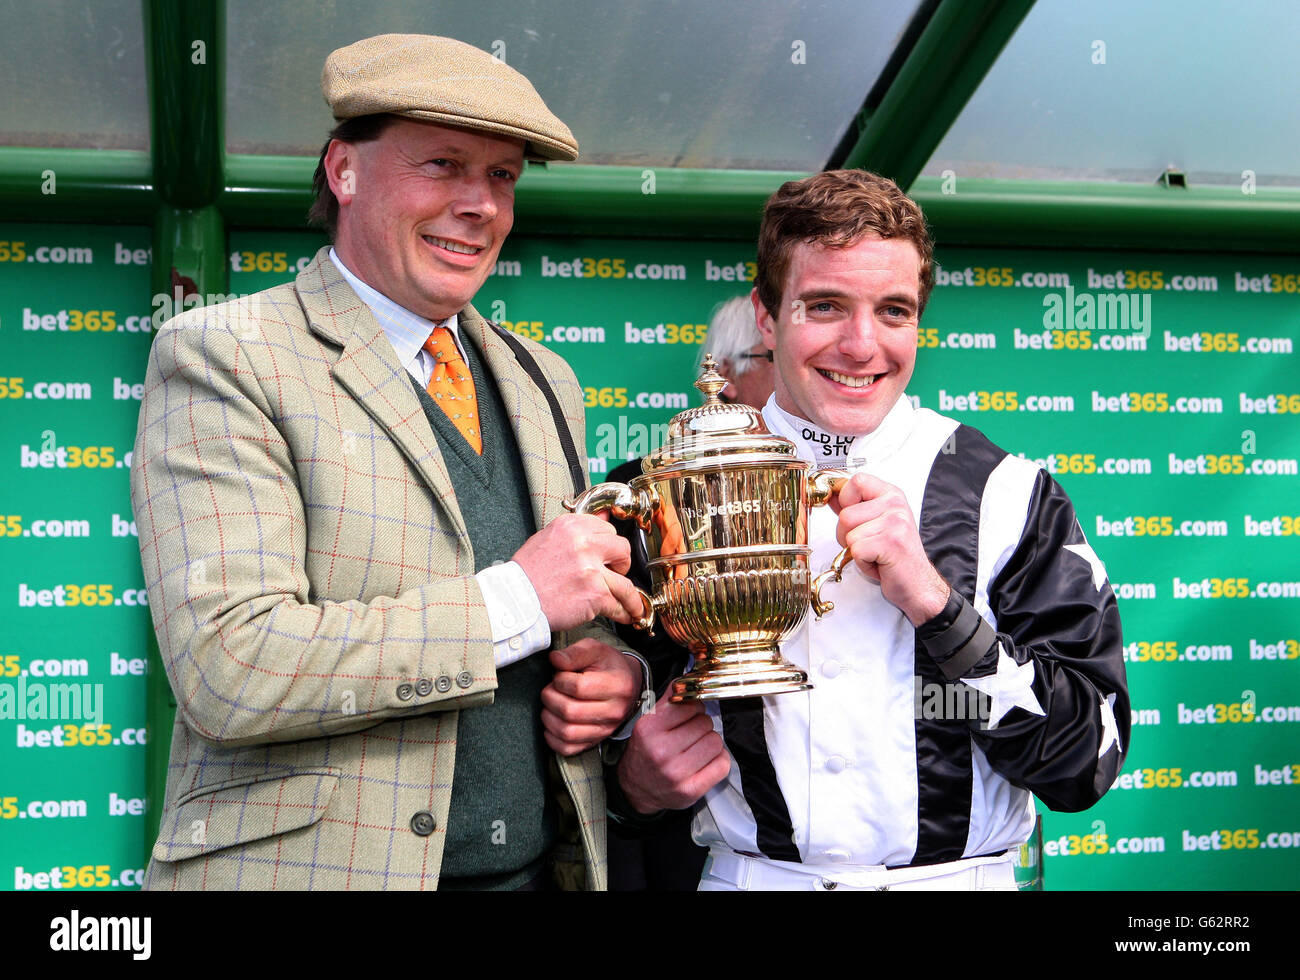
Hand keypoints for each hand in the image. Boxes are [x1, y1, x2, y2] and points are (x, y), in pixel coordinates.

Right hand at [513, 513, 643, 630]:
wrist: (514, 600)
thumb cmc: (526, 574)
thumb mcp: (547, 539)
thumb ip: (576, 531)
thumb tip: (604, 516)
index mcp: (571, 527)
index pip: (606, 528)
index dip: (607, 545)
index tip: (607, 555)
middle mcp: (584, 544)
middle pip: (622, 549)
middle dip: (621, 564)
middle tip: (614, 574)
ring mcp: (592, 570)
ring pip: (626, 582)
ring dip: (631, 597)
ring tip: (632, 605)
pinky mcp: (595, 594)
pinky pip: (618, 604)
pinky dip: (623, 612)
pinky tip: (624, 615)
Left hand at [540, 639, 643, 755]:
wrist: (627, 684)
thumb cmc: (608, 665)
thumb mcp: (595, 649)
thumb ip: (574, 652)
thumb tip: (555, 660)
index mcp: (618, 685)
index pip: (578, 687)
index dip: (560, 679)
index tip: (560, 675)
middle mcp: (614, 711)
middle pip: (570, 712)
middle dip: (550, 697)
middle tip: (550, 689)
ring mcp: (605, 730)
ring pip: (567, 733)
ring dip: (549, 717)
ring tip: (550, 704)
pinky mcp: (595, 741)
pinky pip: (567, 749)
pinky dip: (552, 738)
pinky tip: (553, 722)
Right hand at [616, 691, 730, 813]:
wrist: (635, 790)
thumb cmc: (645, 752)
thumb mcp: (648, 723)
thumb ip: (669, 700)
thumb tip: (689, 678)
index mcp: (649, 729)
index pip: (690, 706)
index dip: (693, 709)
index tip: (688, 715)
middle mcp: (661, 751)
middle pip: (705, 724)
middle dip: (701, 726)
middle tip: (691, 735)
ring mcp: (677, 773)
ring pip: (716, 742)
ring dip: (710, 743)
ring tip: (697, 748)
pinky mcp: (691, 790)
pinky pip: (722, 764)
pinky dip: (718, 760)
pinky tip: (705, 762)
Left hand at [832, 473, 949, 625]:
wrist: (918, 583)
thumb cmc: (897, 555)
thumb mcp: (876, 523)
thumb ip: (854, 507)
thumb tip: (831, 494)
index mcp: (892, 495)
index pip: (857, 481)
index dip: (846, 500)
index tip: (853, 516)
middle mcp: (895, 505)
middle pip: (845, 514)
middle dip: (848, 535)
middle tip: (869, 544)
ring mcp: (894, 523)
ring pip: (849, 534)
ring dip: (856, 551)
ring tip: (875, 553)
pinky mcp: (890, 543)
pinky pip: (856, 550)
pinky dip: (863, 563)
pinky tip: (879, 563)